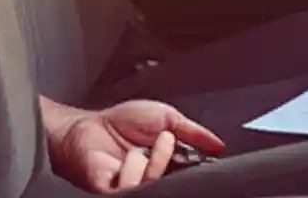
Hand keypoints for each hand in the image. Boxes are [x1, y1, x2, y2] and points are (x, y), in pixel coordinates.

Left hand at [41, 97, 224, 192]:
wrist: (87, 125)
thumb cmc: (121, 122)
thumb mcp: (167, 118)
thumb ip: (194, 131)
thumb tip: (219, 146)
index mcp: (167, 165)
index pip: (191, 173)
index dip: (198, 166)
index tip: (206, 155)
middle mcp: (152, 179)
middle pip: (177, 183)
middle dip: (176, 162)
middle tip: (171, 141)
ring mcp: (133, 187)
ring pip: (155, 186)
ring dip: (157, 162)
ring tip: (150, 143)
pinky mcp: (112, 192)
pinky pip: (130, 189)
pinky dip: (135, 169)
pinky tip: (133, 154)